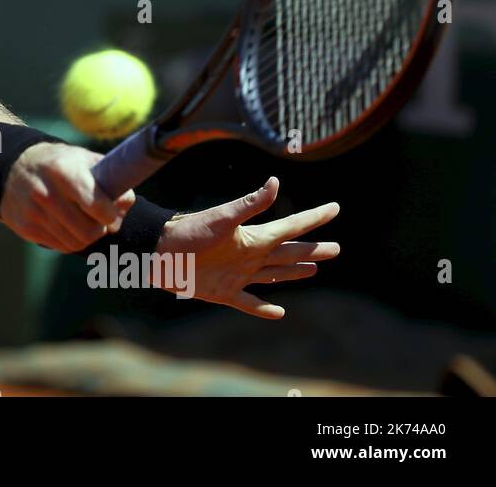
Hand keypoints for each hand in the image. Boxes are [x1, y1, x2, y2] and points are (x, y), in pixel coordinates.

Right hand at [0, 143, 136, 252]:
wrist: (13, 168)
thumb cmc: (59, 164)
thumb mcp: (85, 160)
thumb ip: (111, 181)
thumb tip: (123, 207)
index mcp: (64, 172)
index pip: (99, 208)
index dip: (112, 215)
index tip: (112, 213)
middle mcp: (46, 193)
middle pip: (90, 232)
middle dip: (101, 230)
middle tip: (101, 222)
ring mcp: (34, 212)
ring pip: (76, 244)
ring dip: (87, 237)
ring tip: (86, 223)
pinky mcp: (26, 228)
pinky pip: (61, 247)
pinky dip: (71, 241)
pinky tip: (69, 227)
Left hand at [154, 176, 339, 318]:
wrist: (159, 252)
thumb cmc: (190, 231)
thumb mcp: (223, 217)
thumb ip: (250, 204)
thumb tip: (275, 182)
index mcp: (253, 237)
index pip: (290, 227)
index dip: (313, 218)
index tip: (335, 207)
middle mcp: (250, 255)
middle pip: (289, 253)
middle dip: (312, 250)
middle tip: (336, 248)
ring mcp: (239, 274)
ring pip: (275, 274)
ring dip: (294, 272)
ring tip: (314, 269)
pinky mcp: (224, 292)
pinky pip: (249, 302)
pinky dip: (264, 309)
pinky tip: (279, 313)